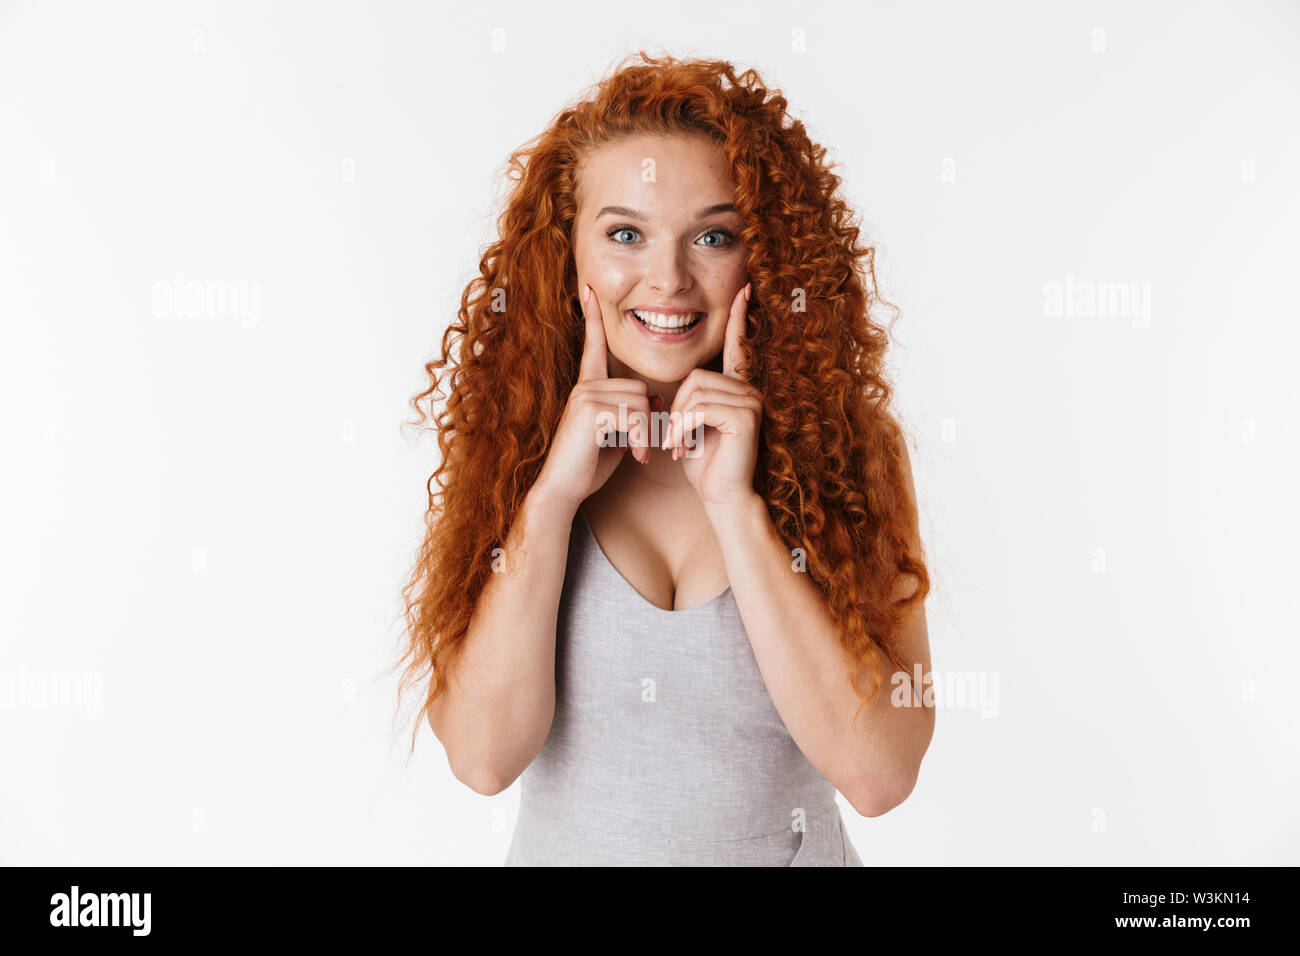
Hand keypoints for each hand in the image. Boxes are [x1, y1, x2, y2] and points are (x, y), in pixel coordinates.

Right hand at [533, 284, 661, 511]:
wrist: (563, 490)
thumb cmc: (589, 465)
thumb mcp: (619, 436)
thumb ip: (635, 413)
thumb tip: (655, 397)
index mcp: (588, 387)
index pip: (593, 345)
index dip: (593, 318)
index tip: (587, 288)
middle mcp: (584, 386)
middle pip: (639, 386)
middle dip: (648, 420)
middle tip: (644, 448)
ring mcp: (584, 396)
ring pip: (640, 400)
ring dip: (646, 432)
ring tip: (638, 454)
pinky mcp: (589, 411)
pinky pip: (634, 414)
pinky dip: (641, 438)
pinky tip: (634, 457)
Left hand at [661, 282, 762, 511]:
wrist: (722, 498)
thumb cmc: (705, 466)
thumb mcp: (691, 426)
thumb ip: (690, 402)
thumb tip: (680, 385)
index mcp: (737, 389)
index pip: (736, 346)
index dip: (739, 318)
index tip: (744, 288)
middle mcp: (749, 390)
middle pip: (697, 376)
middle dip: (677, 409)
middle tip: (674, 440)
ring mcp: (751, 402)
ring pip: (695, 391)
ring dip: (678, 422)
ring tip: (679, 446)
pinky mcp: (745, 416)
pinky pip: (700, 407)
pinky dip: (684, 427)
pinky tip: (685, 447)